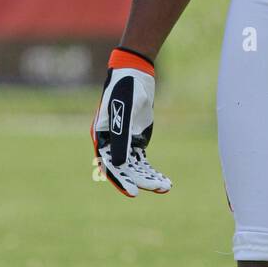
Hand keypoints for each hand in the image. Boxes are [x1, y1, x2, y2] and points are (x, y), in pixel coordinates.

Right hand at [91, 47, 171, 196]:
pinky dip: (152, 171)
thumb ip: (121, 138)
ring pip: (136, 168)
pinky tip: (164, 181)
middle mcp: (111, 144)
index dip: (122, 180)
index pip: (110, 166)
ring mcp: (124, 144)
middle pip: (125, 170)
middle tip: (158, 187)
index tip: (134, 192)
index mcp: (102, 138)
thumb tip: (119, 165)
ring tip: (166, 186)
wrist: (135, 73)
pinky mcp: (136, 141)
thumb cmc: (125, 89)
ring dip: (149, 178)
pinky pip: (143, 162)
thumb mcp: (124, 112)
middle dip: (141, 180)